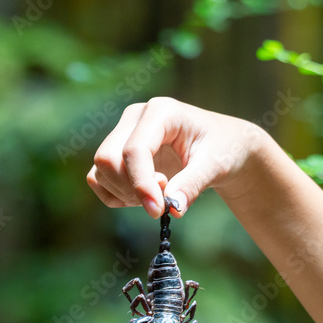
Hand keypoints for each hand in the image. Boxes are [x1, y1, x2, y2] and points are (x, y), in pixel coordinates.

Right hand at [86, 97, 270, 217]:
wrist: (223, 147)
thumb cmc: (223, 149)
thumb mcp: (216, 166)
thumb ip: (193, 185)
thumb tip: (174, 208)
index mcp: (161, 111)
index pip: (135, 149)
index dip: (141, 183)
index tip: (158, 211)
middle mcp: (135, 117)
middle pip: (108, 158)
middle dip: (132, 189)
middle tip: (163, 202)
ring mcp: (123, 133)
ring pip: (101, 170)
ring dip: (126, 194)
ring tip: (161, 195)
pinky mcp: (117, 151)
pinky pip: (98, 179)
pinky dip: (117, 196)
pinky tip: (145, 197)